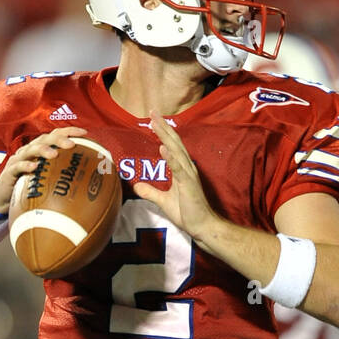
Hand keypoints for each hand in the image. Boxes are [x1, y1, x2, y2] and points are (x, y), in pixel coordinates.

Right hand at [0, 126, 87, 214]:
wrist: (3, 198)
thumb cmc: (28, 186)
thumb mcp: (45, 177)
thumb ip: (59, 173)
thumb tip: (84, 176)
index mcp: (38, 149)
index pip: (54, 135)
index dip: (68, 131)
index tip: (84, 133)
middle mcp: (28, 151)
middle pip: (44, 139)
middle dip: (59, 139)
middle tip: (72, 145)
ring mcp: (18, 160)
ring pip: (31, 150)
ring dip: (43, 150)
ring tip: (55, 154)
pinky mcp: (9, 172)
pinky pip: (17, 167)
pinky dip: (25, 166)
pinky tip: (34, 167)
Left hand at [132, 112, 217, 241]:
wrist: (201, 226)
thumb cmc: (187, 213)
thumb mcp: (163, 201)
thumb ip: (151, 192)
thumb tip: (137, 186)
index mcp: (181, 169)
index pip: (171, 146)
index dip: (162, 132)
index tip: (152, 119)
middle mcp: (186, 168)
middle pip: (173, 142)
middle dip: (163, 127)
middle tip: (152, 111)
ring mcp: (188, 175)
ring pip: (176, 151)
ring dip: (165, 136)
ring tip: (155, 123)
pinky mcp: (189, 185)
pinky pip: (179, 169)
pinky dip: (171, 158)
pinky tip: (163, 148)